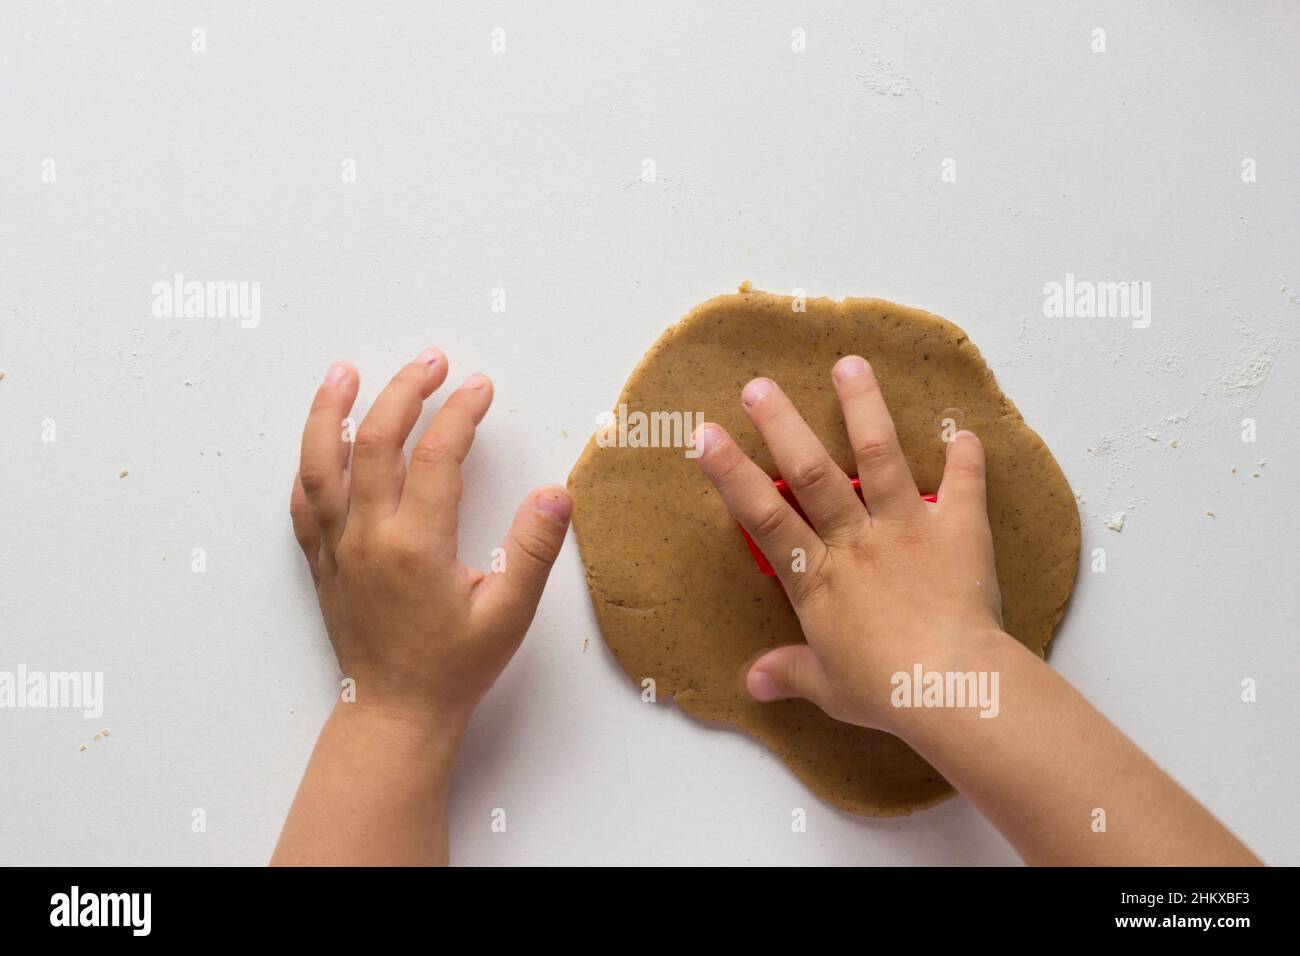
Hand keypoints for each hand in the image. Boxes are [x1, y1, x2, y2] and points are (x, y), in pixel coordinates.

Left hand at [289, 350, 571, 733]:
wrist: (395, 714)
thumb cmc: (453, 668)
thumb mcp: (508, 614)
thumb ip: (533, 550)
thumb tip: (557, 493)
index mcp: (415, 546)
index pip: (435, 456)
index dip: (460, 413)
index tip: (480, 387)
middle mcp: (367, 538)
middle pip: (374, 441)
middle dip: (403, 391)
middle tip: (432, 362)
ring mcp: (337, 548)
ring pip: (320, 463)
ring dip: (331, 411)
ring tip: (345, 372)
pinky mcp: (322, 563)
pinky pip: (304, 502)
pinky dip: (310, 464)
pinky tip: (322, 443)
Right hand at [693, 355, 1004, 733]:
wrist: (952, 687)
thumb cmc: (887, 691)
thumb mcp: (828, 687)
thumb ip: (789, 673)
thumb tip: (751, 683)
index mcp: (817, 579)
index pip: (764, 516)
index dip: (732, 474)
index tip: (705, 434)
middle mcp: (856, 542)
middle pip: (812, 473)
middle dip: (782, 425)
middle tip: (759, 385)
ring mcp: (907, 529)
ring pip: (879, 457)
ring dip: (864, 408)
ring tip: (849, 364)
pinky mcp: (957, 531)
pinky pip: (963, 487)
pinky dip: (966, 458)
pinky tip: (965, 431)